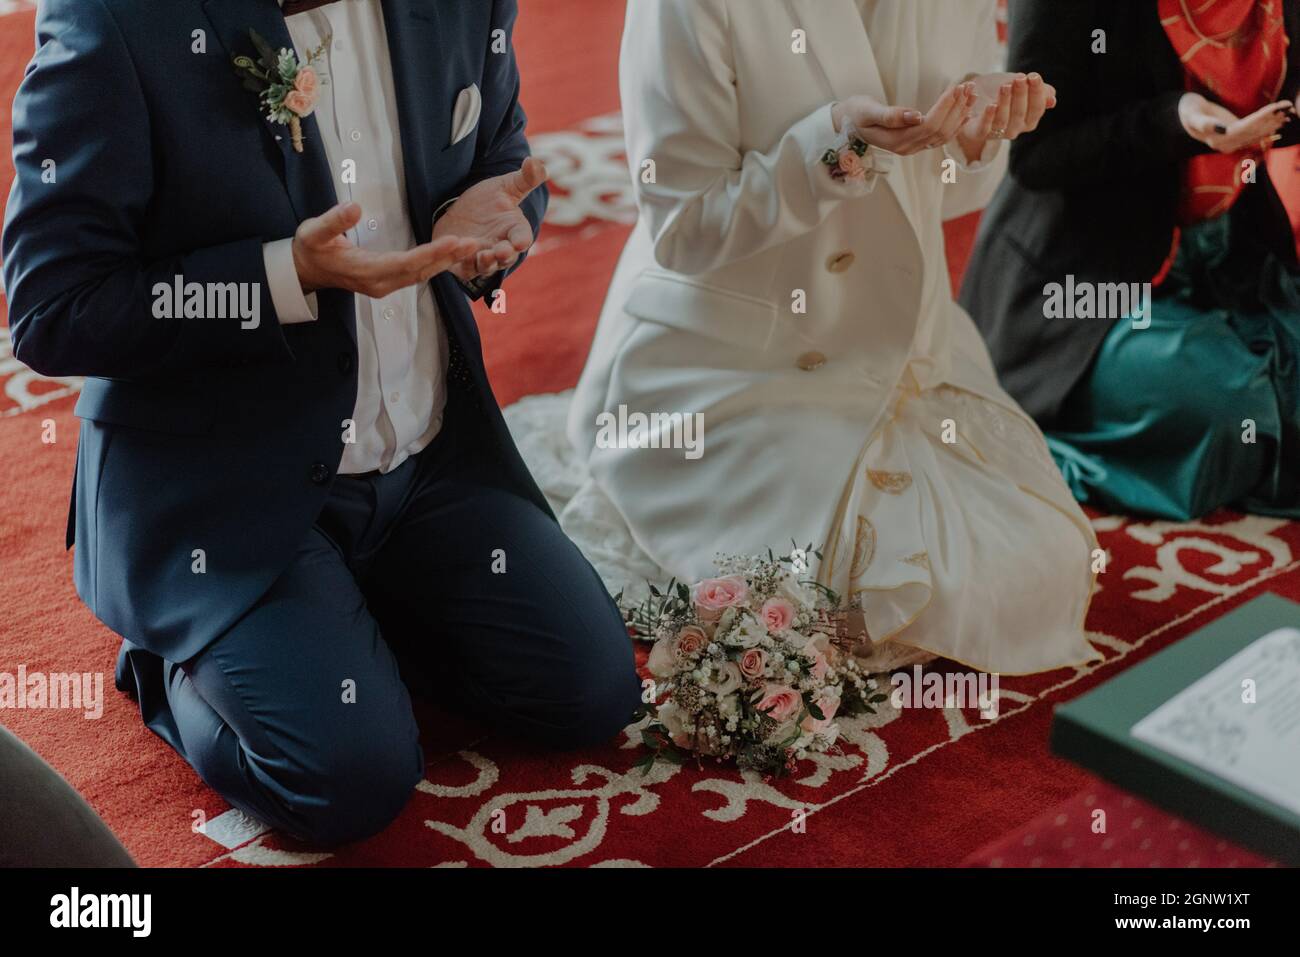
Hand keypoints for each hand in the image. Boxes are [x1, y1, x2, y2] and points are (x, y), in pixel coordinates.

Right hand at [292, 202, 481, 297]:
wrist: (306, 270)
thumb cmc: (311, 249)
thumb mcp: (314, 232)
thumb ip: (334, 221)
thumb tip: (354, 208)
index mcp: (366, 271)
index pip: (405, 263)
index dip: (430, 253)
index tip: (451, 242)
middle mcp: (381, 283)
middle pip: (420, 271)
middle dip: (447, 257)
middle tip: (473, 242)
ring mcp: (386, 285)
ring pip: (422, 274)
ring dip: (446, 260)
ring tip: (470, 246)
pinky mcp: (389, 281)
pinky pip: (418, 274)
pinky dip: (436, 263)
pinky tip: (451, 253)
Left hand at [432, 156, 548, 283]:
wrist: (462, 212)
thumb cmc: (489, 201)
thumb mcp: (506, 186)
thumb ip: (524, 178)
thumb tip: (536, 163)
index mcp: (514, 230)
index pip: (522, 237)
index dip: (521, 240)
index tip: (520, 241)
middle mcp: (501, 247)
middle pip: (506, 257)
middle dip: (504, 255)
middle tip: (501, 252)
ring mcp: (481, 257)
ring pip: (485, 267)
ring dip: (485, 263)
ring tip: (483, 256)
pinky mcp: (462, 262)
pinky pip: (464, 269)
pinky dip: (462, 265)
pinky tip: (458, 253)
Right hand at [832, 83, 976, 156]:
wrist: (847, 123)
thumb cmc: (855, 114)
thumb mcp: (868, 111)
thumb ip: (890, 115)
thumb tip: (916, 115)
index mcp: (897, 142)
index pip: (929, 125)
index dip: (944, 107)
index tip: (956, 87)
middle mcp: (908, 148)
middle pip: (940, 130)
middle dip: (956, 108)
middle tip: (968, 86)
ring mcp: (913, 148)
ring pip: (944, 134)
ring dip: (959, 114)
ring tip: (971, 93)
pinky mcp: (916, 142)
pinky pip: (940, 136)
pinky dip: (955, 123)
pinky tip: (966, 110)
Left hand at [956, 72, 1056, 162]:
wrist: (977, 95)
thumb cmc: (1004, 91)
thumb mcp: (1022, 86)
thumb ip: (1038, 92)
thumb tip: (1052, 100)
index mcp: (1029, 120)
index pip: (1037, 108)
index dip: (1036, 93)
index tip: (1033, 76)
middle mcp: (1015, 129)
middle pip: (1020, 113)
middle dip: (1021, 95)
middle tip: (1019, 78)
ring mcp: (997, 133)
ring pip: (1003, 120)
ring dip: (1005, 102)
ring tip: (1005, 86)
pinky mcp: (979, 133)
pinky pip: (984, 129)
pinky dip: (988, 117)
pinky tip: (991, 105)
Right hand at [1179, 92, 1292, 152]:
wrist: (1188, 118)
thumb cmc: (1190, 114)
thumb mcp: (1194, 117)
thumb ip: (1204, 123)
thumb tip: (1222, 129)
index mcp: (1218, 140)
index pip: (1245, 128)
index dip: (1262, 117)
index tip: (1276, 107)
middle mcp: (1227, 145)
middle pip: (1254, 132)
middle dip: (1272, 119)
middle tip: (1289, 108)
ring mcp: (1233, 143)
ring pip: (1257, 134)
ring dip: (1274, 123)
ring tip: (1289, 112)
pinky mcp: (1237, 138)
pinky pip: (1255, 134)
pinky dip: (1269, 128)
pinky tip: (1280, 121)